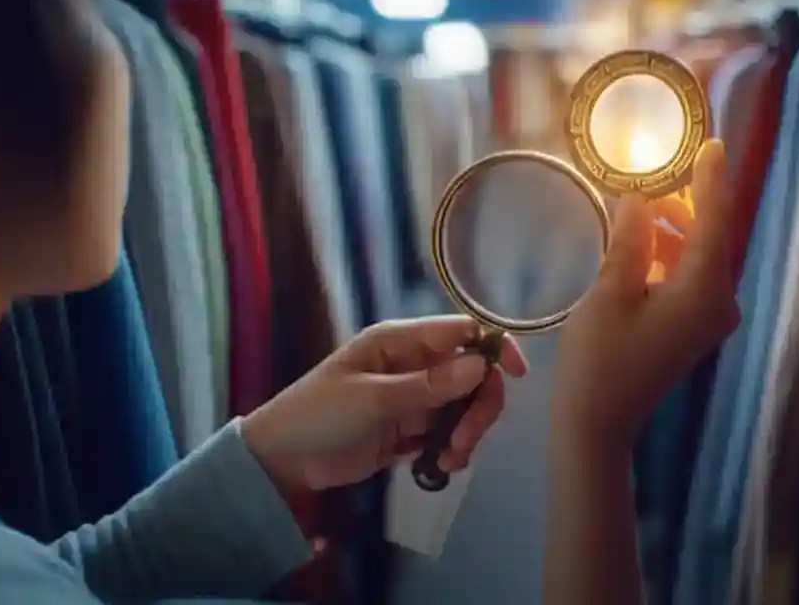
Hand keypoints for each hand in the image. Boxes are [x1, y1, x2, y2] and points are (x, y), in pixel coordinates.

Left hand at [242, 316, 528, 492]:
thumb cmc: (319, 415)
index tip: (515, 375)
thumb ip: (428, 385)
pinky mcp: (410, 430)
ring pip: (464, 406)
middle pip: (472, 373)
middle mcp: (413, 364)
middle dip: (479, 406)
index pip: (461, 331)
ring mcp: (414, 398)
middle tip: (466, 440)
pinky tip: (441, 467)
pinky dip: (453, 449)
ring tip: (450, 460)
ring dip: (467, 432)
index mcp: (399, 342)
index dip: (494, 347)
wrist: (283, 462)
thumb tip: (481, 365)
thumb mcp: (372, 399)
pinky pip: (448, 432)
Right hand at [554, 139, 739, 449]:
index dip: (712, 180)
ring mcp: (710, 320)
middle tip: (651, 176)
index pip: (715, 221)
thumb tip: (640, 197)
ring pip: (699, 257)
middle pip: (710, 238)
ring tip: (638, 208)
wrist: (599, 423)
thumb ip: (632, 238)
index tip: (713, 143)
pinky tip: (641, 244)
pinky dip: (669, 256)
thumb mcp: (611, 290)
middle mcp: (720, 303)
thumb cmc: (600, 358)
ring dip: (673, 231)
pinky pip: (690, 279)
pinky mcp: (694, 329)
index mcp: (704, 291)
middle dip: (685, 204)